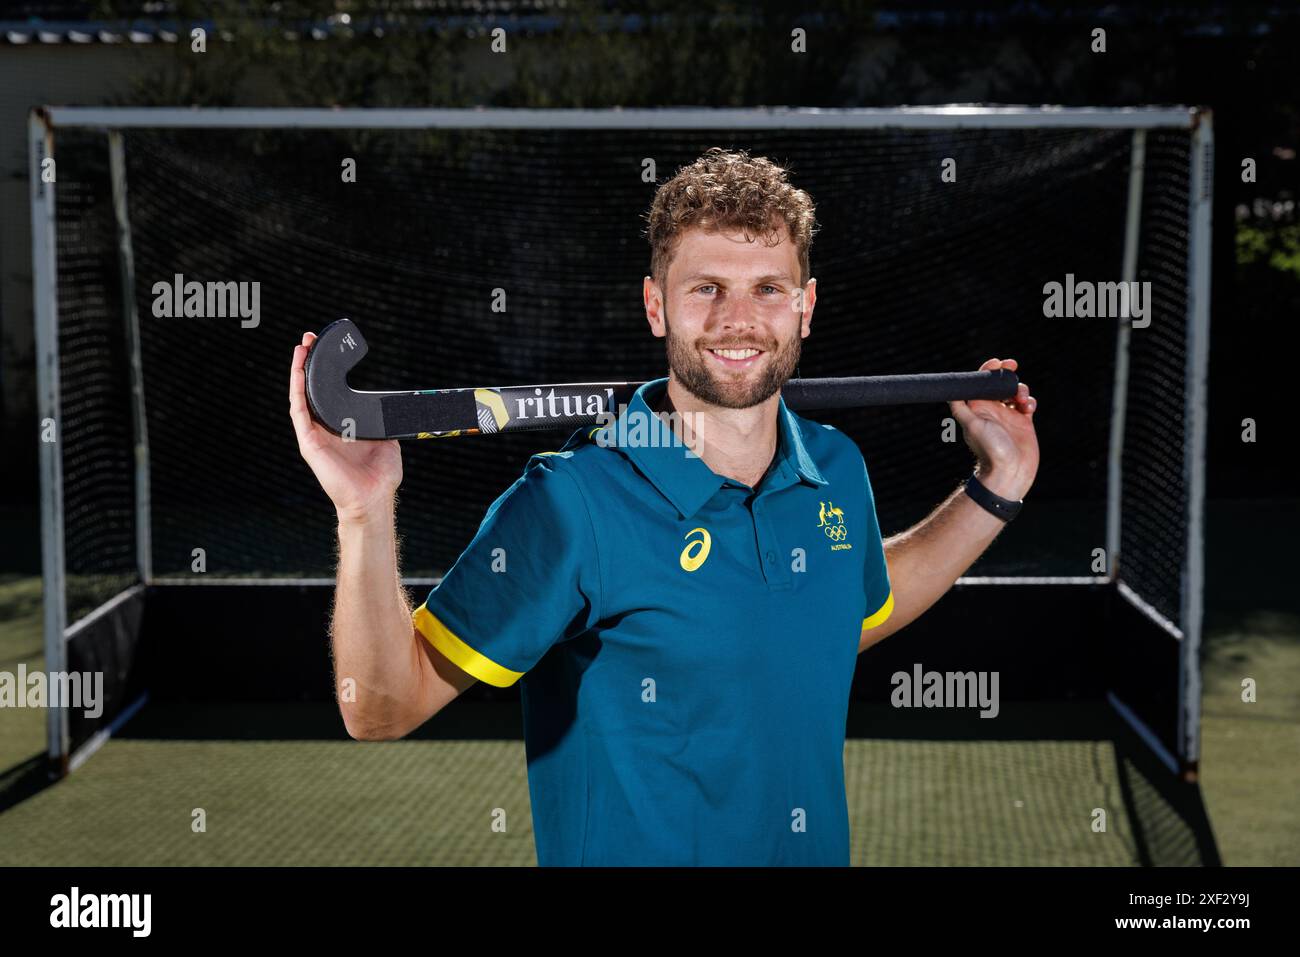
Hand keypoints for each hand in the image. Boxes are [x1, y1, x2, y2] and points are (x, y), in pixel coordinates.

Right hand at [290, 331, 403, 521]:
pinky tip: (297, 372)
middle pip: (310, 391)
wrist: (373, 499)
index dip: (322, 373)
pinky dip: (297, 391)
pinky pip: (299, 413)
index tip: (322, 350)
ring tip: (300, 348)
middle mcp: (324, 429)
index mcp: (340, 427)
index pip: (326, 395)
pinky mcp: (309, 443)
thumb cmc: (380, 476)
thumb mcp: (386, 440)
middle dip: (307, 364)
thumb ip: (382, 422)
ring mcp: (314, 435)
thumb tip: (391, 408)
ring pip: (301, 397)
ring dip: (298, 372)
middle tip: (308, 340)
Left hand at [947, 357, 1038, 500]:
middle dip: (1006, 373)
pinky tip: (1028, 407)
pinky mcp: (1023, 422)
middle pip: (999, 384)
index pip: (982, 384)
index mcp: (978, 408)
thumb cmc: (988, 449)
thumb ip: (961, 408)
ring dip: (1020, 388)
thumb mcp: (972, 426)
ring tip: (1021, 397)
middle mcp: (993, 410)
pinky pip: (1027, 404)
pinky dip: (1029, 401)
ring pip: (1015, 392)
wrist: (1009, 471)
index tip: (997, 362)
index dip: (988, 370)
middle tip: (1012, 365)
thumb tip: (949, 391)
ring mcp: (1008, 415)